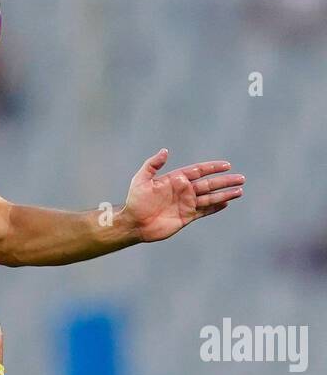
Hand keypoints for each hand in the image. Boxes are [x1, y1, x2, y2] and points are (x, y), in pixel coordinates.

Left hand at [124, 149, 244, 242]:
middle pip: (209, 184)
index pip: (199, 171)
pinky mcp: (186, 217)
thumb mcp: (141, 179)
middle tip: (241, 178)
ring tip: (239, 191)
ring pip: (210, 197)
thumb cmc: (135, 201)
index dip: (212, 168)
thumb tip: (165, 151)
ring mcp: (186, 204)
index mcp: (176, 179)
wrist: (134, 223)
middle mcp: (184, 191)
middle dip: (225, 181)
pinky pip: (204, 211)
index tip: (226, 165)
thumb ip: (153, 164)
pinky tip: (226, 203)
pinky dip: (215, 208)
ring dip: (225, 194)